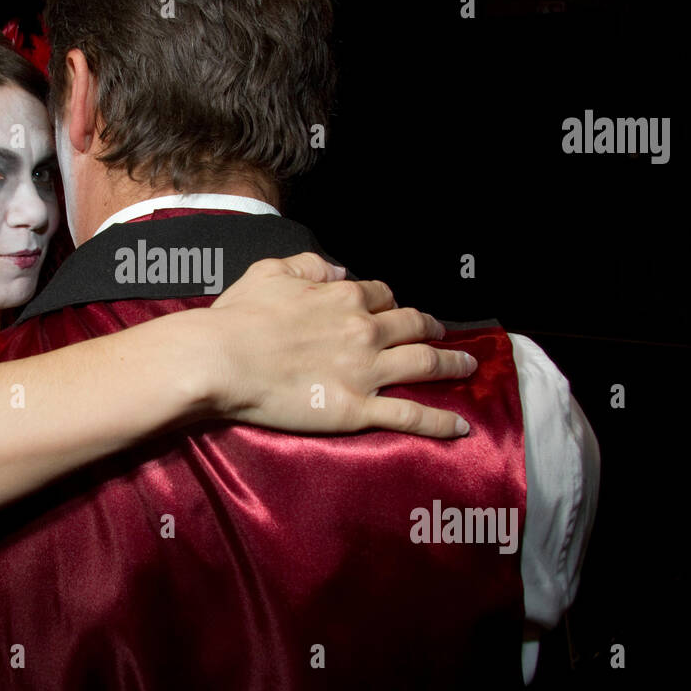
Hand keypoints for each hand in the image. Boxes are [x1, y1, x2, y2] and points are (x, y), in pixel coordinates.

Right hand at [207, 252, 475, 437]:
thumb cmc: (239, 317)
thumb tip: (337, 267)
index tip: (396, 309)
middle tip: (441, 334)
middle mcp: (364, 330)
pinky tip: (461, 426)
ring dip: (452, 364)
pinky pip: (410, 415)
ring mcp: (365, 370)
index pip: (382, 295)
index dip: (392, 302)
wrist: (222, 359)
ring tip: (468, 367)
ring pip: (425, 364)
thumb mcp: (269, 272)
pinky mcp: (358, 408)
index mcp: (344, 296)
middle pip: (413, 325)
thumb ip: (307, 264)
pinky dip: (440, 421)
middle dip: (432, 328)